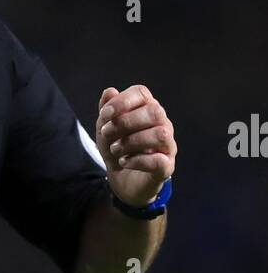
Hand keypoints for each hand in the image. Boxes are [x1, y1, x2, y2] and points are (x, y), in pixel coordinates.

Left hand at [95, 84, 176, 208]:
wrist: (121, 180)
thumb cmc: (117, 149)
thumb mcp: (105, 130)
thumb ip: (106, 112)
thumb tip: (110, 91)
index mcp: (147, 109)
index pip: (141, 93)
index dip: (122, 101)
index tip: (104, 115)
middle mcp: (162, 123)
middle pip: (154, 111)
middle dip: (125, 122)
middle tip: (106, 134)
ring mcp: (168, 145)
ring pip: (160, 134)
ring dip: (131, 142)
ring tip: (116, 150)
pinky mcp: (167, 166)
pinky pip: (159, 160)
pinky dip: (137, 160)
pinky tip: (124, 162)